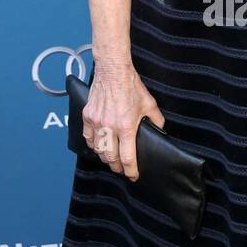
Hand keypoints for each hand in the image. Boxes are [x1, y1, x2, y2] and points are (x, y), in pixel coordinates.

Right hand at [81, 63, 164, 179]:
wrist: (113, 71)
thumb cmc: (131, 86)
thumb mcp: (149, 104)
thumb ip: (156, 120)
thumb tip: (159, 131)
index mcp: (126, 126)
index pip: (127, 158)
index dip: (130, 171)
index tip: (133, 175)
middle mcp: (110, 127)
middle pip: (111, 158)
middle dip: (117, 167)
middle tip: (122, 169)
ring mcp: (96, 122)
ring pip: (98, 150)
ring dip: (105, 158)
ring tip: (111, 159)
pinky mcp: (87, 116)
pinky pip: (88, 137)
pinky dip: (93, 145)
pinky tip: (98, 146)